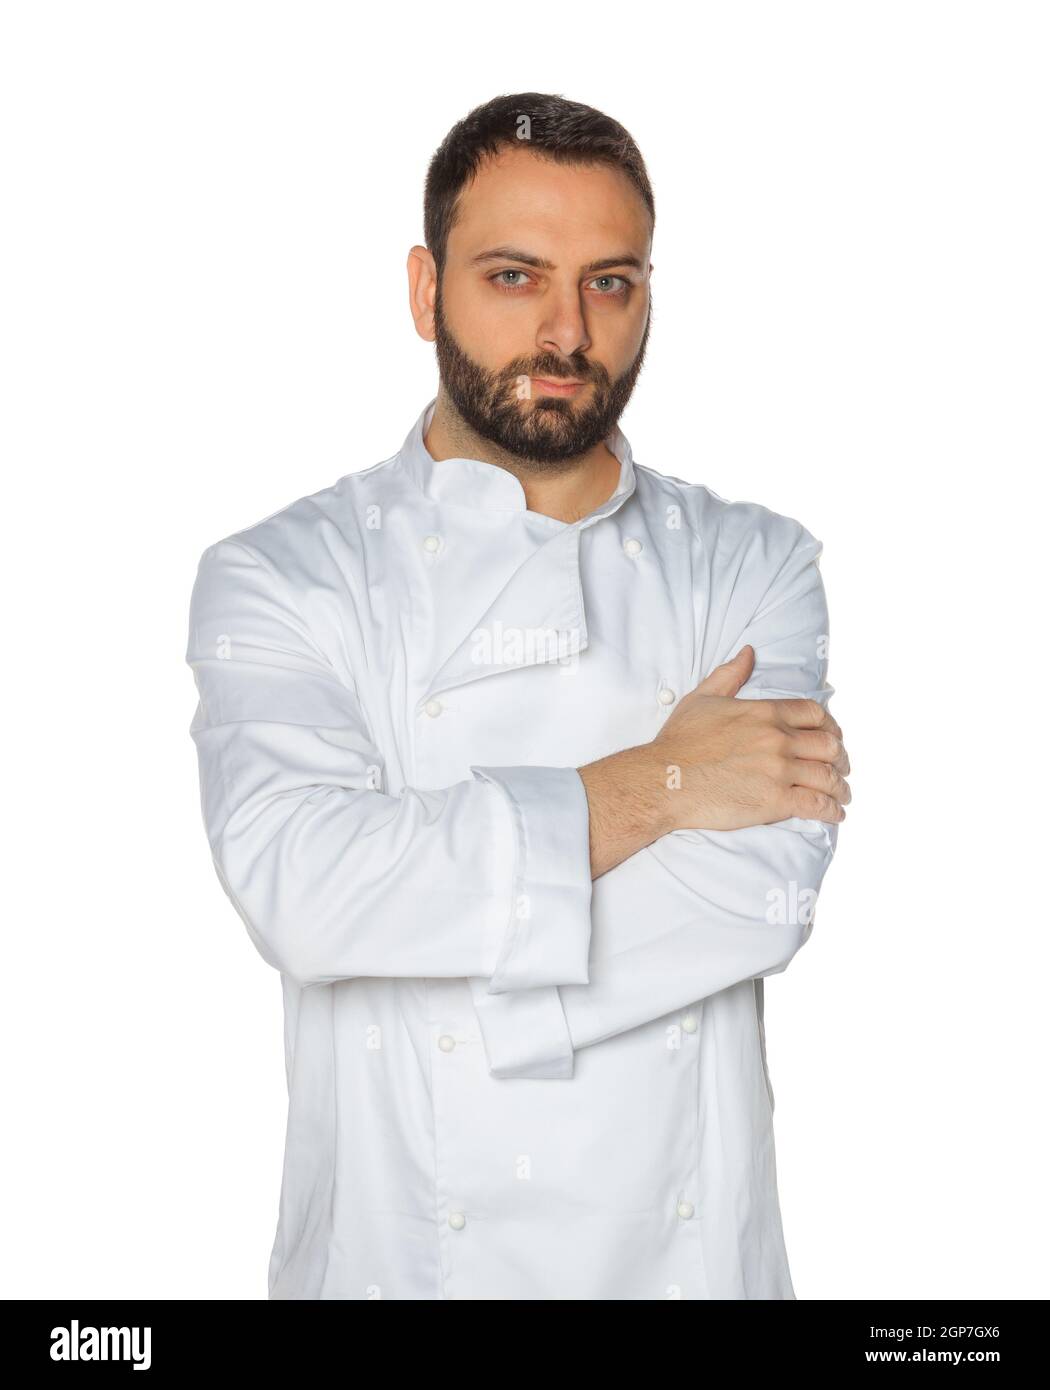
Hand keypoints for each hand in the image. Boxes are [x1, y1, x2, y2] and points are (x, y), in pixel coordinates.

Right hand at [650, 645, 850, 831]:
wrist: (664, 780)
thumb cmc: (678, 742)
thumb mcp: (702, 698)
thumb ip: (730, 674)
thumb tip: (748, 653)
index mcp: (764, 713)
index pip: (814, 714)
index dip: (830, 727)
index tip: (832, 738)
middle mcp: (777, 739)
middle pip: (829, 745)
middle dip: (841, 758)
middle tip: (841, 767)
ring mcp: (779, 770)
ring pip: (828, 776)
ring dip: (840, 787)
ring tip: (841, 794)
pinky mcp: (775, 801)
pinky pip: (817, 805)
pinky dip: (832, 810)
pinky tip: (835, 814)